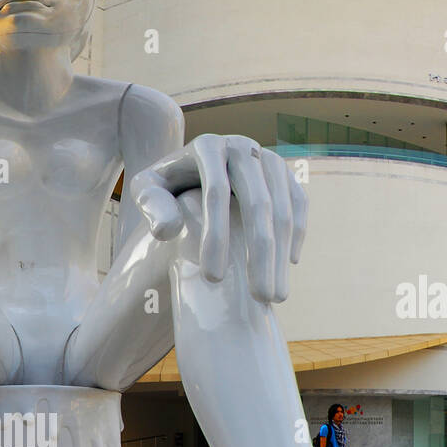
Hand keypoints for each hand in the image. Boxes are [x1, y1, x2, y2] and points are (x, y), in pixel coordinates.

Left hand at [126, 134, 306, 302]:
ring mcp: (268, 157)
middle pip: (258, 202)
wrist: (194, 167)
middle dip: (260, 254)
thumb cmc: (167, 186)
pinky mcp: (286, 172)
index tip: (212, 280)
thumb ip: (151, 207)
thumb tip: (169, 229)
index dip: (216, 236)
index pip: (216, 193)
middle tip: (260, 299)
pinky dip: (297, 233)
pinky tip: (289, 265)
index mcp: (208, 147)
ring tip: (275, 296)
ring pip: (284, 207)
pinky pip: (298, 203)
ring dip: (282, 254)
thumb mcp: (147, 191)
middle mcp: (243, 147)